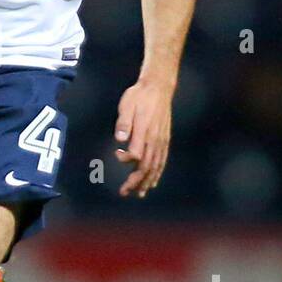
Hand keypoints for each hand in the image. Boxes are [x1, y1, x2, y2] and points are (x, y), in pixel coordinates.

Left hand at [113, 78, 172, 198]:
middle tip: (124, 192)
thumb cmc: (139, 96)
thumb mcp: (127, 105)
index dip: (126, 160)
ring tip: (139, 194)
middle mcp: (154, 139)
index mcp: (144, 131)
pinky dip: (157, 174)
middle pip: (146, 167)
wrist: (159, 87)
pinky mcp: (164, 140)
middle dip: (135, 182)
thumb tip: (119, 139)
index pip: (136, 154)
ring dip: (146, 182)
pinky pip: (162, 161)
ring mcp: (161, 141)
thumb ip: (124, 123)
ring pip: (155, 167)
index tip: (117, 154)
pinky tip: (153, 182)